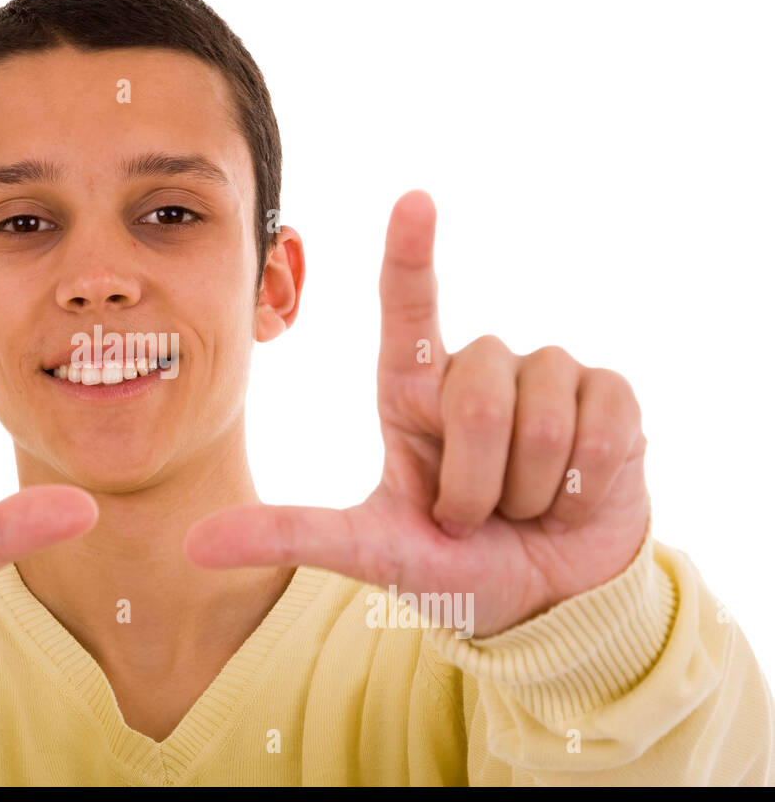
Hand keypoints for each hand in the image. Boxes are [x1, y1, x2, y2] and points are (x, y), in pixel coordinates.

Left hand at [184, 191, 650, 637]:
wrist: (544, 601)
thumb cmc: (451, 564)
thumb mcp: (369, 552)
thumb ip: (289, 537)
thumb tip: (191, 544)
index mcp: (411, 392)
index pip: (408, 309)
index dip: (410, 255)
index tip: (413, 199)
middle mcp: (475, 370)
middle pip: (479, 390)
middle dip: (478, 479)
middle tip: (477, 516)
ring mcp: (547, 376)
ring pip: (542, 408)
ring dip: (532, 487)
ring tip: (526, 506)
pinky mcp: (610, 396)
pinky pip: (604, 420)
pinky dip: (586, 478)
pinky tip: (576, 492)